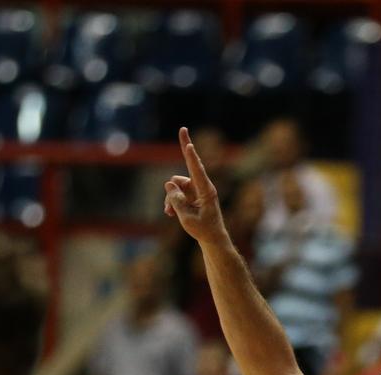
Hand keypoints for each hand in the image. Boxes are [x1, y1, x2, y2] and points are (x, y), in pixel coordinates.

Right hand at [164, 127, 228, 243]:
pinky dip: (171, 202)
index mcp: (206, 191)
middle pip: (187, 168)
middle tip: (183, 128)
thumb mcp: (187, 218)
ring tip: (170, 213)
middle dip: (182, 156)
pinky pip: (175, 193)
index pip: (197, 170)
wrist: (212, 239)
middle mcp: (201, 187)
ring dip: (170, 198)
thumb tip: (168, 184)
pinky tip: (170, 214)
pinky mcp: (190, 195)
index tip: (188, 145)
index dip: (191, 157)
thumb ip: (177, 201)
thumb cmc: (203, 229)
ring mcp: (195, 190)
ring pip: (175, 186)